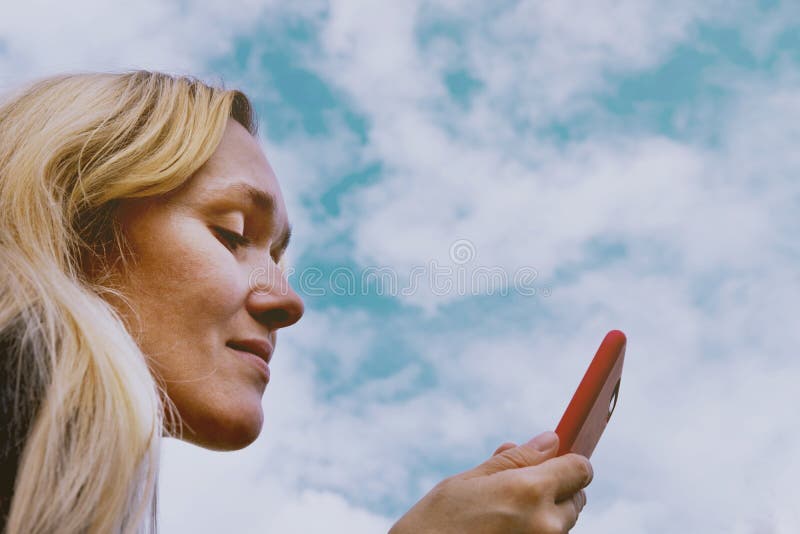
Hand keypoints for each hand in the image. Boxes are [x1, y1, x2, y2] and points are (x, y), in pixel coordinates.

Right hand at [389, 432, 591, 533]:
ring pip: (561, 525)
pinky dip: (531, 533)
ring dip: (543, 516)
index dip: (569, 462)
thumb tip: (549, 441)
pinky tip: (500, 532)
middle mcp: (545, 524)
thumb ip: (513, 461)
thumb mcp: (466, 482)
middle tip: (516, 492)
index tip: (554, 462)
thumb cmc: (433, 525)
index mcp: (528, 491)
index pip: (581, 469)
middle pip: (575, 499)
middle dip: (554, 490)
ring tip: (500, 517)